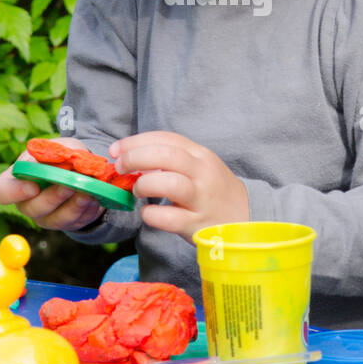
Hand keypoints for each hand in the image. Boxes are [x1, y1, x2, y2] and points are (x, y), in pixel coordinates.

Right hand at [0, 138, 105, 231]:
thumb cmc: (61, 156)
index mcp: (15, 181)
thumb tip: (64, 161)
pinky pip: (76, 221)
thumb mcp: (61, 146)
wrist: (79, 170)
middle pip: (33, 208)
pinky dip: (87, 209)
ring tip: (88, 190)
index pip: (2, 192)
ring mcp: (45, 218)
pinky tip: (95, 196)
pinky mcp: (66, 224)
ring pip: (57, 219)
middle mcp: (26, 204)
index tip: (33, 186)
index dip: (15, 192)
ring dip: (74, 205)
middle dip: (53, 196)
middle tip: (70, 184)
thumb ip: (60, 152)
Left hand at [108, 131, 248, 239]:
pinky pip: (169, 218)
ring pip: (169, 183)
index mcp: (201, 156)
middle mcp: (203, 174)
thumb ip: (171, 159)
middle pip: (166, 155)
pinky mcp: (197, 225)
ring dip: (145, 184)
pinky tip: (147, 214)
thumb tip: (131, 155)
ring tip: (138, 190)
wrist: (246, 222)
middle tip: (120, 167)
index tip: (116, 150)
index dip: (136, 141)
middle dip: (135, 157)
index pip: (166, 138)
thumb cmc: (213, 193)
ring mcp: (201, 199)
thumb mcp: (199, 168)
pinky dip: (151, 215)